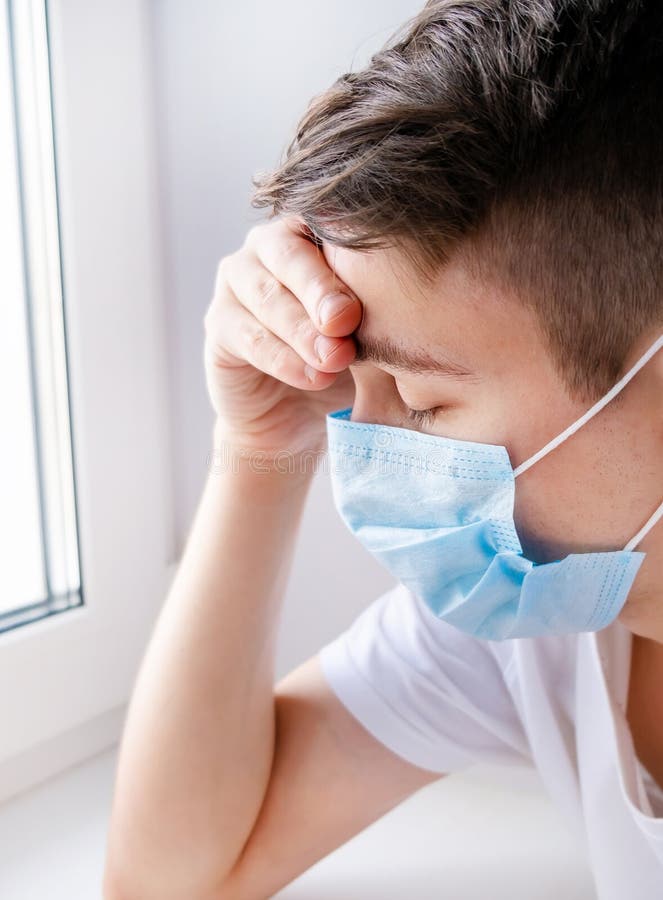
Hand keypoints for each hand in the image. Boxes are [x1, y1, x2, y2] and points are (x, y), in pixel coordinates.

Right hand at [203, 216, 361, 457]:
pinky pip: (249, 336)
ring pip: (267, 296)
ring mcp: (236, 281)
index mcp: (312, 233)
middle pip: (289, 254)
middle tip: (345, 323)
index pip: (326, 228)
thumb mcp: (368, 336)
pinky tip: (312, 378)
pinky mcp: (218, 322)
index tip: (367, 299)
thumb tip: (394, 310)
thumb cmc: (344, 362)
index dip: (346, 261)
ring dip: (302, 330)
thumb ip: (374, 317)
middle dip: (320, 291)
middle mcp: (268, 246)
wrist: (297, 417)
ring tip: (335, 359)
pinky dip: (283, 359)